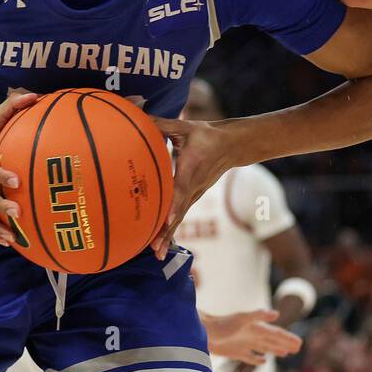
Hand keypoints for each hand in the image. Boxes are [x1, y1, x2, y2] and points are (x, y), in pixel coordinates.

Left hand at [148, 117, 236, 259]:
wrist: (232, 146)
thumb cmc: (207, 135)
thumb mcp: (186, 127)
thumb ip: (163, 124)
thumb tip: (140, 118)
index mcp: (190, 170)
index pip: (181, 191)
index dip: (173, 206)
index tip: (166, 220)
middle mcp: (193, 187)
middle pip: (179, 212)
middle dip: (167, 230)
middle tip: (154, 247)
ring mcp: (194, 195)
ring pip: (180, 218)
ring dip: (168, 235)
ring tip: (156, 253)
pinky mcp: (193, 197)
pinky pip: (181, 215)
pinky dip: (171, 230)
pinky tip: (161, 244)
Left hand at [204, 308, 302, 366]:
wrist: (202, 331)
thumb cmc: (221, 324)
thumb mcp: (241, 318)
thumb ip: (258, 315)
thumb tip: (276, 314)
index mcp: (256, 328)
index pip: (276, 334)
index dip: (288, 338)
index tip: (299, 343)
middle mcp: (252, 335)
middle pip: (273, 341)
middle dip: (285, 344)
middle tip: (298, 348)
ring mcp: (244, 344)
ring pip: (264, 348)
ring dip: (276, 350)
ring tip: (286, 353)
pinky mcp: (235, 352)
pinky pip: (250, 357)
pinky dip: (258, 359)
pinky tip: (263, 361)